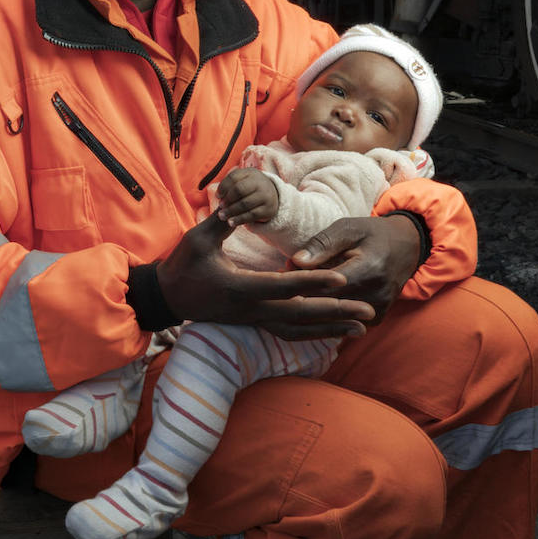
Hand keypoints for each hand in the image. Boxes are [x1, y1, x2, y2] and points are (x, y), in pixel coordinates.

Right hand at [155, 213, 374, 339]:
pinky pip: (288, 333)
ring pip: (298, 330)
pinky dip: (313, 334)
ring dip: (331, 329)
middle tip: (368, 311)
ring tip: (361, 329)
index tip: (342, 277)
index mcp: (240, 287)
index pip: (283, 286)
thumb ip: (221, 222)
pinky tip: (333, 334)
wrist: (169, 297)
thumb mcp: (198, 240)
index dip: (313, 281)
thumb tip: (240, 204)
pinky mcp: (253, 322)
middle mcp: (251, 309)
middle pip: (301, 314)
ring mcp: (253, 319)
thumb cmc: (183, 265)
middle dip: (336, 312)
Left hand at [216, 168, 278, 225]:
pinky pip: (251, 215)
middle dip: (227, 199)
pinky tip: (231, 222)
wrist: (271, 196)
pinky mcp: (268, 210)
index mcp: (251, 173)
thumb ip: (229, 185)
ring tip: (221, 216)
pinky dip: (239, 219)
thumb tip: (219, 196)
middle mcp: (260, 182)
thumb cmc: (249, 188)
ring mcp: (266, 196)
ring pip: (245, 204)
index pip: (233, 177)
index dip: (223, 187)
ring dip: (231, 211)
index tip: (217, 196)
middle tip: (220, 206)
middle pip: (239, 190)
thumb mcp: (241, 181)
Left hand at [290, 214, 419, 323]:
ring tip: (299, 287)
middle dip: (302, 293)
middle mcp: (377, 295)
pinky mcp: (376, 318)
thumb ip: (322, 244)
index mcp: (369, 269)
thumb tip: (296, 262)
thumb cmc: (372, 234)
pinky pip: (344, 322)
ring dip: (314, 304)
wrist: (407, 247)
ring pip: (334, 316)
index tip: (283, 270)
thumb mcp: (348, 228)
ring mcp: (378, 310)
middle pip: (327, 304)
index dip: (300, 280)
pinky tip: (318, 299)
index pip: (325, 286)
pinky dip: (329, 313)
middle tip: (285, 280)